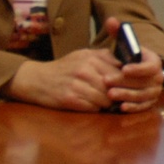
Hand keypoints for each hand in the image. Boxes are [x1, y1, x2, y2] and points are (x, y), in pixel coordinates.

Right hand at [3, 49, 121, 110]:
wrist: (37, 79)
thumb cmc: (64, 68)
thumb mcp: (83, 55)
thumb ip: (104, 57)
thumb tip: (125, 64)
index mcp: (91, 58)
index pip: (119, 72)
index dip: (125, 82)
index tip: (126, 87)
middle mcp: (85, 70)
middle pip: (114, 88)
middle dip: (116, 94)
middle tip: (115, 98)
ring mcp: (77, 85)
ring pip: (105, 99)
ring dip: (106, 103)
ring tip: (102, 101)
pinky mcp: (70, 99)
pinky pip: (93, 108)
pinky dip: (95, 108)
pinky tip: (90, 104)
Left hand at [100, 16, 163, 113]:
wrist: (137, 71)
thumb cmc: (130, 57)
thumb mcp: (125, 44)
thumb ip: (118, 33)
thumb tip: (111, 20)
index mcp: (155, 62)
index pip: (150, 67)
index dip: (138, 69)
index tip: (123, 68)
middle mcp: (158, 78)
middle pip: (144, 82)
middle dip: (125, 82)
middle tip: (107, 81)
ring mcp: (154, 91)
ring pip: (142, 96)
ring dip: (127, 95)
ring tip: (110, 94)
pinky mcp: (149, 102)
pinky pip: (142, 107)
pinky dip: (133, 107)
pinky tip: (121, 107)